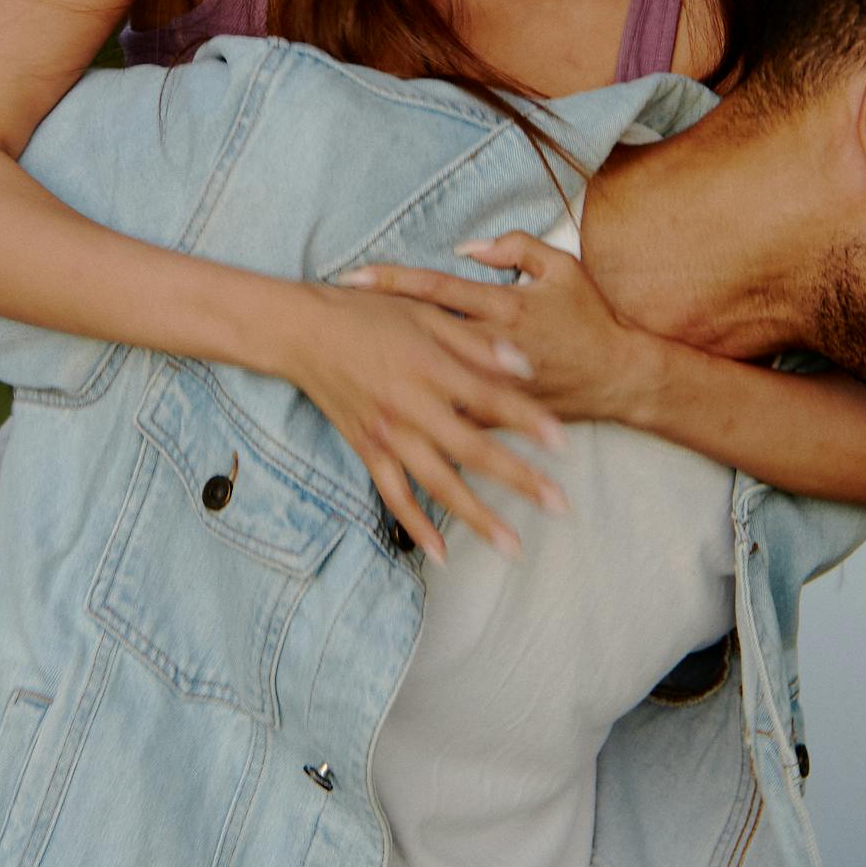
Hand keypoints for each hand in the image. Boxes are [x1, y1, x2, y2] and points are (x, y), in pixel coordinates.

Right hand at [279, 279, 569, 566]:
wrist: (303, 332)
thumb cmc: (367, 313)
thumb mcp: (425, 311)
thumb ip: (476, 343)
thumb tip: (525, 367)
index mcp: (429, 367)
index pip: (490, 399)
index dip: (528, 422)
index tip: (562, 444)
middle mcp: (410, 406)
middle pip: (473, 451)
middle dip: (519, 480)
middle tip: (559, 505)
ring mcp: (387, 434)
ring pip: (438, 484)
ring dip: (477, 518)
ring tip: (512, 546)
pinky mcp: (367, 451)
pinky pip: (394, 496)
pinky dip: (417, 526)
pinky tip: (442, 554)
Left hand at [341, 232, 661, 429]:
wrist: (619, 377)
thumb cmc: (588, 318)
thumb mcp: (561, 268)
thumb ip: (516, 248)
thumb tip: (468, 244)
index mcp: (503, 306)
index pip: (436, 289)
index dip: (393, 282)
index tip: (352, 278)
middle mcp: (489, 346)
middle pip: (419, 335)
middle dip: (372, 327)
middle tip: (329, 321)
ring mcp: (490, 385)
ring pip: (428, 381)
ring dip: (386, 375)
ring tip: (342, 372)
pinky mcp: (496, 416)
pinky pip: (452, 419)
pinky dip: (420, 418)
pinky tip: (381, 423)